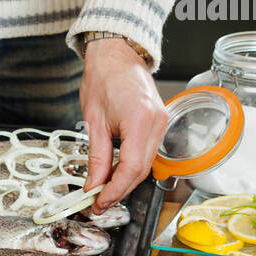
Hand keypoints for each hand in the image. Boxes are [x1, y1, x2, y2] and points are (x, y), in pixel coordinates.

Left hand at [79, 37, 167, 213]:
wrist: (116, 52)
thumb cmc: (102, 77)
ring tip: (104, 188)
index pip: (131, 168)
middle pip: (142, 170)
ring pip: (147, 163)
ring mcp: (162, 122)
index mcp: (140, 119)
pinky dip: (133, 164)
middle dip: (120, 189)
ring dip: (126, 179)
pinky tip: (117, 170)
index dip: (115, 190)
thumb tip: (94, 185)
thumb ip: (96, 157)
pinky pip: (149, 151)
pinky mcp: (161, 121)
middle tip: (98, 201)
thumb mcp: (93, 120)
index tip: (98, 202)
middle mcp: (157, 122)